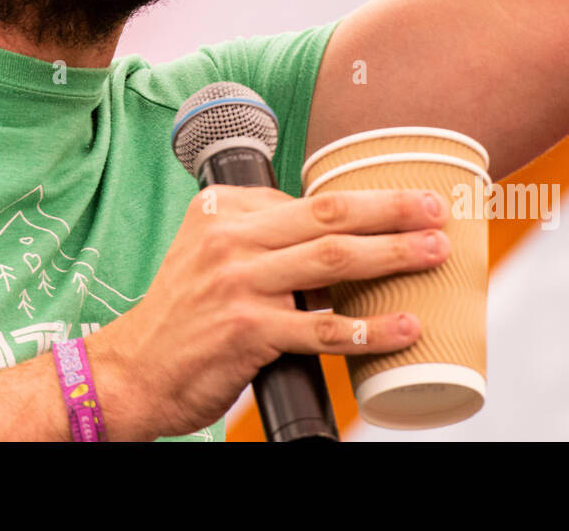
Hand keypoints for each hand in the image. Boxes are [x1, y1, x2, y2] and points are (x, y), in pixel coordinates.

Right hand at [89, 184, 451, 438]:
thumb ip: (261, 238)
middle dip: (390, 209)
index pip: (307, 197)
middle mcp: (230, 239)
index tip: (407, 200)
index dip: (364, 199)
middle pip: (327, 214)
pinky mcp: (247, 332)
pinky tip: (404, 326)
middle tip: (436, 208)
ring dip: (391, 255)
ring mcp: (238, 284)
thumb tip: (334, 234)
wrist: (132, 371)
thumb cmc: (180, 317)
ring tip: (434, 253)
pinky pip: (322, 328)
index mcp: (224, 211)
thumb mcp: (207, 254)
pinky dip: (368, 329)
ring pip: (331, 261)